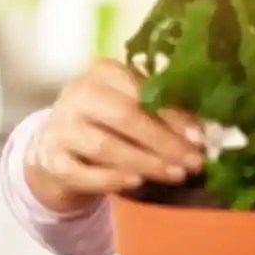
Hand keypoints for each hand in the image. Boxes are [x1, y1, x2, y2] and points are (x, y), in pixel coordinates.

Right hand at [24, 58, 204, 213]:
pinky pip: (82, 173)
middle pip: (124, 116)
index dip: (174, 115)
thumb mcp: (133, 106)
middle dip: (164, 142)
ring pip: (105, 146)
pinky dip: (111, 179)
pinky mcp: (50, 159)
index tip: (200, 137)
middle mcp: (78, 93)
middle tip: (194, 162)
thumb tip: (205, 131)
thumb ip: (164, 112)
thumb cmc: (108, 121)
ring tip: (177, 174)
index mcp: (104, 71)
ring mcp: (59, 126)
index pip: (143, 91)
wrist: (57, 146)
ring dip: (146, 162)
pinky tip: (137, 182)